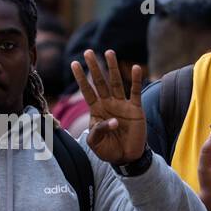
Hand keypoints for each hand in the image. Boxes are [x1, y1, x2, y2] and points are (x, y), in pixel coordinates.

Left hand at [70, 49, 145, 164]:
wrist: (126, 157)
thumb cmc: (108, 149)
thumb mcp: (95, 143)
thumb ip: (98, 130)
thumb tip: (113, 120)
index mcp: (96, 110)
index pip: (87, 90)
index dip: (81, 78)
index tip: (74, 64)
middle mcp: (108, 103)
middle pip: (100, 82)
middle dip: (94, 67)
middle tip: (88, 52)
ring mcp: (122, 104)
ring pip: (116, 82)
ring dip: (113, 67)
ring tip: (109, 52)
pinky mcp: (136, 109)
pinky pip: (135, 92)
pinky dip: (135, 80)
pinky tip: (135, 68)